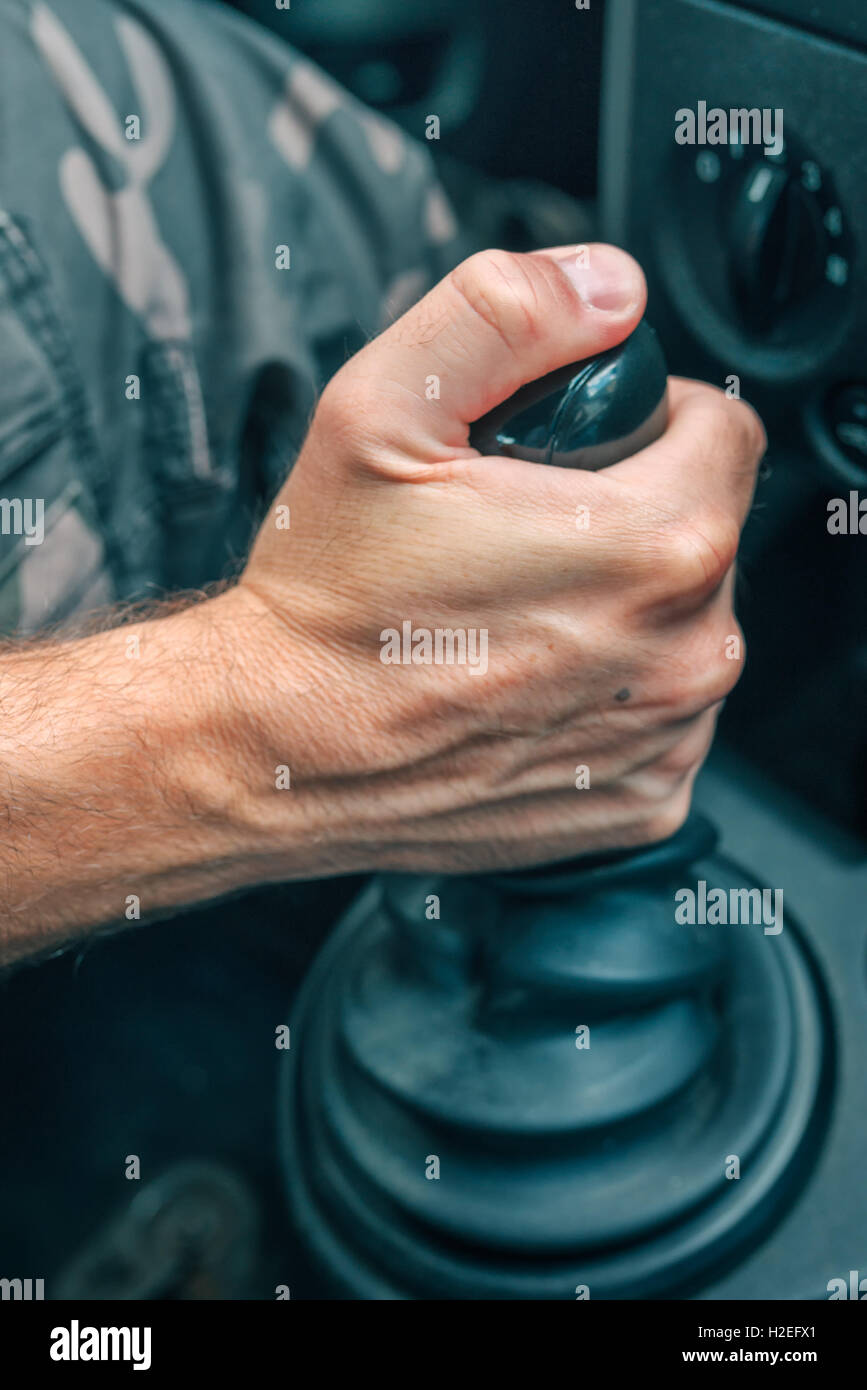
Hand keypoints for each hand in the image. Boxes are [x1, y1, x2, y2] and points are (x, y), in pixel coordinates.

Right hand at [224, 244, 765, 874]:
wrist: (279, 748)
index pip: (727, 432)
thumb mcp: (380, 409)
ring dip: (628, 605)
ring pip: (689, 623)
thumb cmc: (327, 603)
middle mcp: (684, 653)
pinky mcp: (644, 797)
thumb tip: (608, 288)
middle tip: (525, 531)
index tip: (580, 447)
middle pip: (708, 530)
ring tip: (518, 611)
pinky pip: (663, 710)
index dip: (651, 418)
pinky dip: (613, 690)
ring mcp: (667, 735)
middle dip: (635, 511)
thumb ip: (504, 316)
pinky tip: (529, 684)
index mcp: (652, 545)